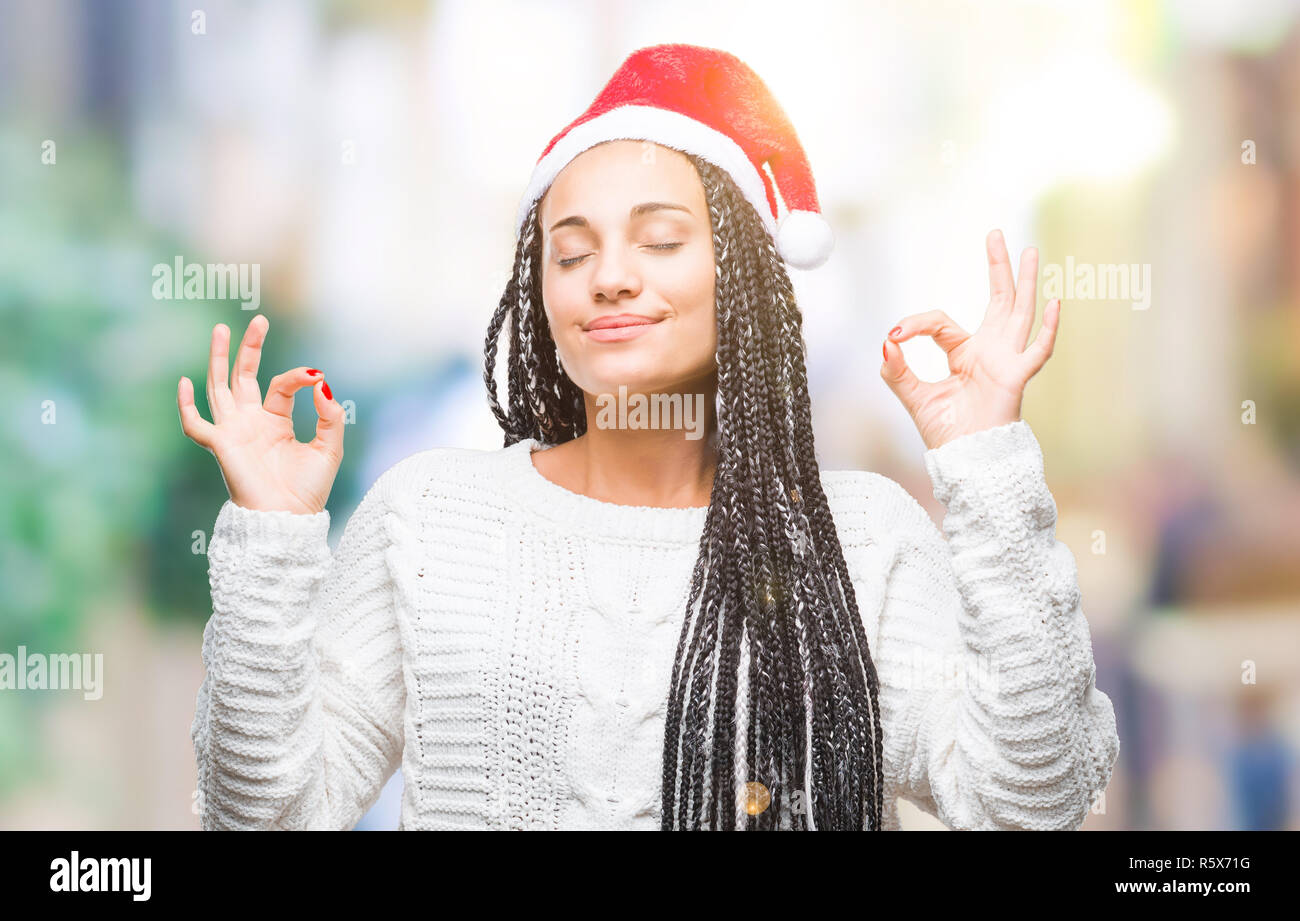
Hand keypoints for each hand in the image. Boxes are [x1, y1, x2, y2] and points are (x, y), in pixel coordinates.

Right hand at [177, 314, 343, 513]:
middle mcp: (251, 423)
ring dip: (219, 359)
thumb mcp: (329, 448)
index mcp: (276, 422)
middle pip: (244, 377)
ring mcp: (233, 432)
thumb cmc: (308, 490)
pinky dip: (186, 405)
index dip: (297, 377)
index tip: (315, 376)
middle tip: (260, 320)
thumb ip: (330, 417)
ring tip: (220, 329)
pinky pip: (196, 424)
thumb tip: (323, 384)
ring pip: (219, 388)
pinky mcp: (221, 446)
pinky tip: (185, 381)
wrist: (289, 519)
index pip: (281, 386)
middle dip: (249, 348)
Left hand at [880, 229, 1059, 450]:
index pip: (941, 323)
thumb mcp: (914, 397)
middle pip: (998, 300)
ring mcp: (1006, 361)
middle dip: (997, 267)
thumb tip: (886, 342)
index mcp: (964, 354)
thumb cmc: (947, 434)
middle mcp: (989, 351)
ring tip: (1029, 251)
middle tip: (996, 234)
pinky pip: (1037, 351)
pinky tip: (1054, 304)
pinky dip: (1047, 330)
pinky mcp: (1016, 378)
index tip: (895, 336)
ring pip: (1019, 314)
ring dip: (1024, 282)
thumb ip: (897, 372)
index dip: (915, 324)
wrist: (965, 461)